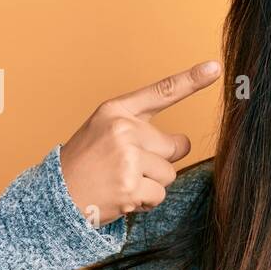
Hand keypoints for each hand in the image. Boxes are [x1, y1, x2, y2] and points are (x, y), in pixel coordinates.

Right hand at [59, 60, 220, 225]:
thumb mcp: (106, 134)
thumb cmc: (85, 165)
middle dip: (158, 162)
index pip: (161, 92)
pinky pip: (159, 195)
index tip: (215, 68)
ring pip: (168, 173)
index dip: (191, 80)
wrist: (56, 196)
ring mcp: (126, 157)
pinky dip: (144, 201)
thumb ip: (143, 132)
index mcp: (116, 111)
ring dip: (151, 184)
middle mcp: (122, 129)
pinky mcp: (130, 185)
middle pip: (173, 147)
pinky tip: (121, 197)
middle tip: (125, 168)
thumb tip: (185, 143)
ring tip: (120, 182)